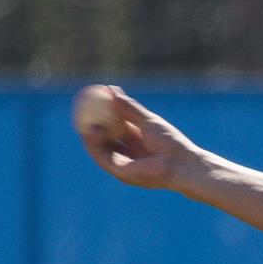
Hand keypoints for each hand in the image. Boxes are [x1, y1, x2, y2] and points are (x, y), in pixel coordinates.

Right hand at [77, 86, 200, 190]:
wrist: (180, 163)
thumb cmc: (170, 142)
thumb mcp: (147, 120)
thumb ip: (129, 108)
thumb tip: (111, 90)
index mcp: (138, 142)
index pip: (116, 129)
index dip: (103, 117)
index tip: (92, 104)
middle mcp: (130, 154)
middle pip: (106, 140)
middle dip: (93, 128)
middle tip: (82, 113)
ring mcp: (125, 164)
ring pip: (101, 150)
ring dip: (91, 137)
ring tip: (85, 122)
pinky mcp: (121, 173)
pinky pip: (103, 157)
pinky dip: (95, 145)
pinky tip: (92, 132)